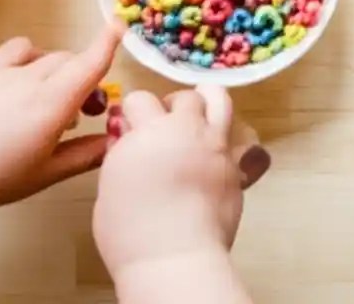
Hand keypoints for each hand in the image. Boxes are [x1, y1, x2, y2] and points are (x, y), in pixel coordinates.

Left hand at [0, 23, 122, 215]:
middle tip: (87, 113)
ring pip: (46, 56)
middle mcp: (30, 79)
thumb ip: (85, 155)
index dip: (108, 43)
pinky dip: (29, 60)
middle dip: (86, 80)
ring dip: (58, 71)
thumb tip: (113, 142)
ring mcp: (2, 69)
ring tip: (49, 100)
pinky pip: (18, 50)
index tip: (119, 26)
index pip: (89, 64)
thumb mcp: (43, 175)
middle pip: (71, 62)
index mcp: (51, 106)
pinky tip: (20, 85)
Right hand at [93, 85, 268, 278]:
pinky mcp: (238, 168)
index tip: (130, 129)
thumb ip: (122, 152)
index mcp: (149, 131)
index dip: (133, 113)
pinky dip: (230, 142)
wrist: (174, 257)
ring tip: (199, 121)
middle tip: (165, 126)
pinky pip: (243, 140)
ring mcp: (217, 146)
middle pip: (186, 96)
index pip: (140, 99)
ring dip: (208, 104)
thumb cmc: (130, 230)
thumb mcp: (110, 184)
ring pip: (220, 100)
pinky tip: (218, 157)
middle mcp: (187, 130)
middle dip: (172, 106)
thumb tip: (127, 137)